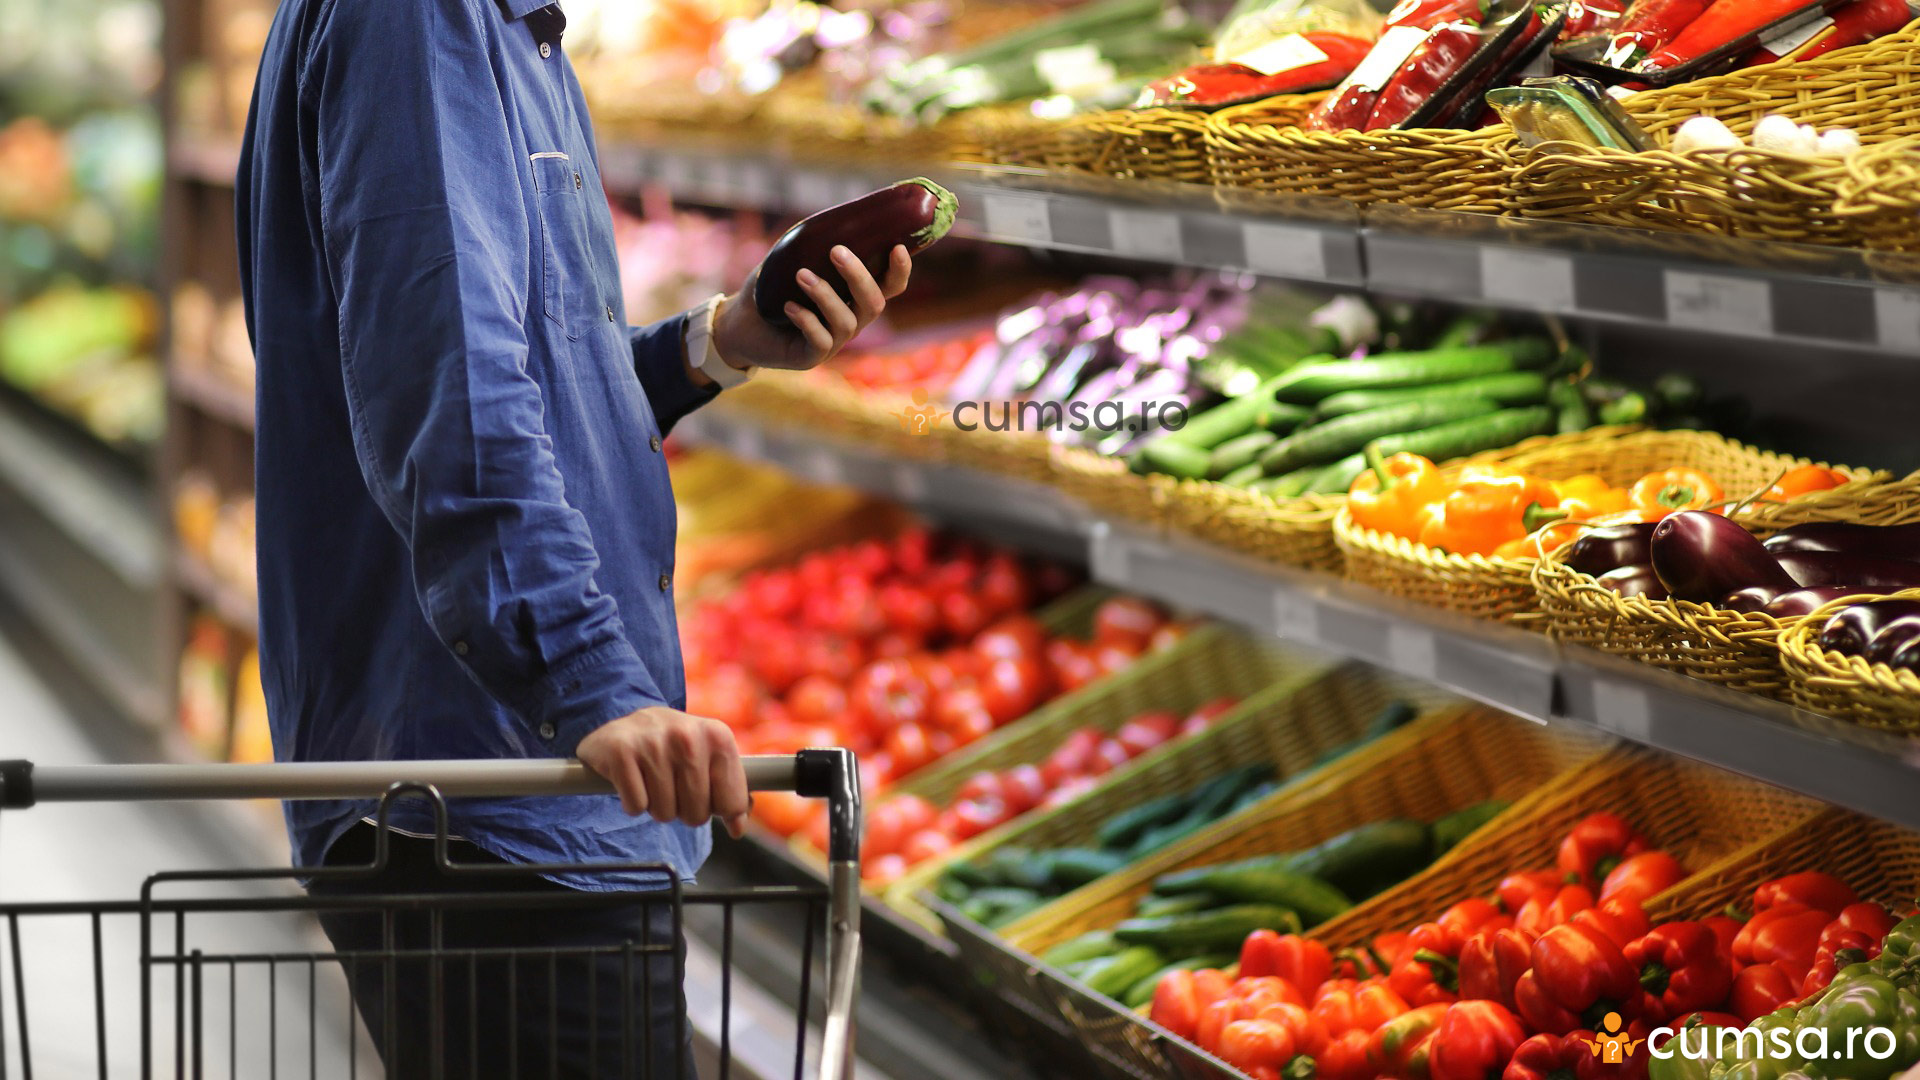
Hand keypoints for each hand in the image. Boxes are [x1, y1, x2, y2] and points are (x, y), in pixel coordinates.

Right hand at [575, 706, 748, 837]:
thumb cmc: (673, 751)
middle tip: (672, 786)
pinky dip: (632, 803)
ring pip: (664, 813)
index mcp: (718, 735)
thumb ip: (730, 792)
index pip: (731, 804)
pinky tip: (633, 781)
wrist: (625, 729)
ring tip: (652, 781)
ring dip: (656, 806)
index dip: (716, 809)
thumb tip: (738, 828)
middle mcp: (688, 735)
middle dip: (683, 811)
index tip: (705, 793)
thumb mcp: (709, 759)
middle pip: (696, 814)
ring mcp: (653, 742)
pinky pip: (636, 806)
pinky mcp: (621, 752)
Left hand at [710, 244, 911, 371]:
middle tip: (836, 251)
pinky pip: (819, 341)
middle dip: (859, 277)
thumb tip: (824, 221)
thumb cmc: (770, 288)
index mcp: (854, 297)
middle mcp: (851, 320)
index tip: (897, 247)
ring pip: (847, 322)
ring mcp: (833, 342)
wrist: (739, 323)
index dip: (900, 270)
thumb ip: (809, 244)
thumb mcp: (789, 259)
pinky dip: (806, 320)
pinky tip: (788, 307)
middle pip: (874, 303)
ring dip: (825, 295)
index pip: (890, 286)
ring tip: (800, 275)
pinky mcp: (810, 357)